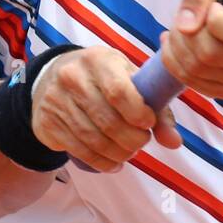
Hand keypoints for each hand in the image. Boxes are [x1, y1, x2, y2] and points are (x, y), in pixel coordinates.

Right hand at [31, 46, 181, 171]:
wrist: (52, 79)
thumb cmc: (103, 79)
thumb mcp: (130, 81)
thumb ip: (157, 108)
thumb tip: (174, 142)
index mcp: (98, 60)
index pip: (119, 91)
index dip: (138, 114)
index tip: (148, 123)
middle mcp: (73, 77)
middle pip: (108, 121)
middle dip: (133, 140)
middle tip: (142, 142)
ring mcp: (56, 101)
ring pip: (94, 140)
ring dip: (119, 153)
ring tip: (129, 151)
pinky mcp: (48, 124)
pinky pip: (80, 151)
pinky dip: (103, 162)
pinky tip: (114, 162)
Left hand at [159, 0, 222, 97]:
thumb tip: (186, 27)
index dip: (214, 20)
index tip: (213, 7)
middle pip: (211, 55)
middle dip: (187, 34)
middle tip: (187, 20)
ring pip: (196, 70)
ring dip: (178, 47)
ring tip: (181, 30)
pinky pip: (193, 83)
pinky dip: (176, 63)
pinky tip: (179, 46)